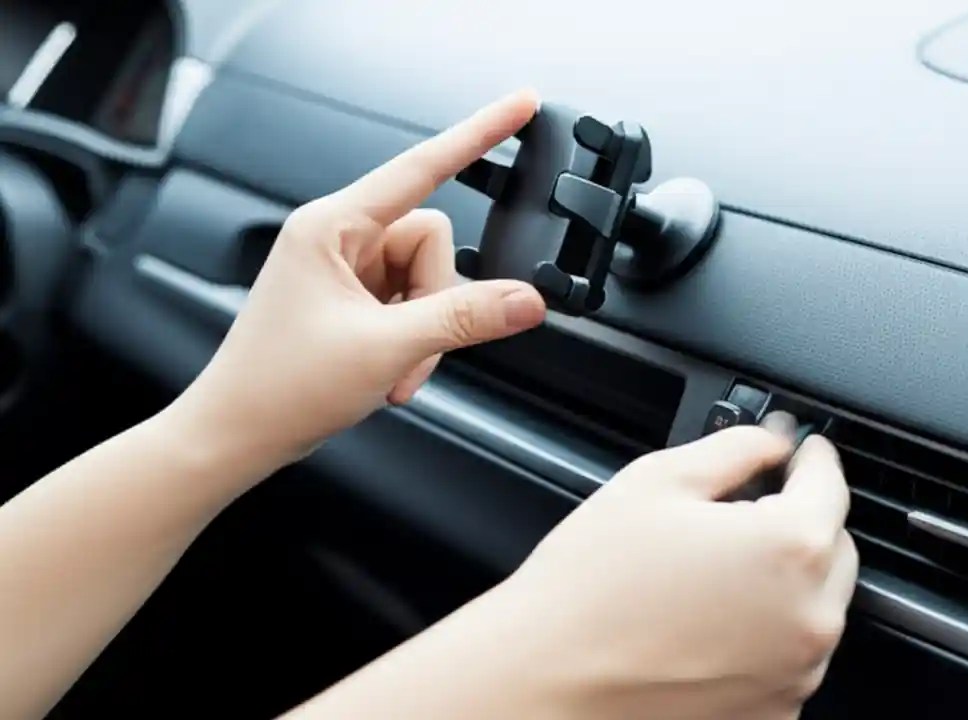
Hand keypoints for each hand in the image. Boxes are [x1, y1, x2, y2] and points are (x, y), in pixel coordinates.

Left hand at [175, 90, 546, 468]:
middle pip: (431, 243)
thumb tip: (525, 299)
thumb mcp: (386, 348)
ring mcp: (343, 270)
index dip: (479, 134)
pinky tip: (385, 371)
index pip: (422, 165)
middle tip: (410, 349)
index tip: (520, 105)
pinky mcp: (350, 299)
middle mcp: (336, 238)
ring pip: (424, 279)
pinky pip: (409, 304)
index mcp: (331, 226)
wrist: (236, 433)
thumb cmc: (278, 385)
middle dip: (434, 303)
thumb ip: (464, 318)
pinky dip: (409, 342)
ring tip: (390, 369)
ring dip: (422, 332)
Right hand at [503, 422, 857, 718]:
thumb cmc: (590, 585)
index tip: (801, 451)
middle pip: (832, 548)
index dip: (811, 457)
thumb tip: (773, 440)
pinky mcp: (774, 714)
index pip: (830, 482)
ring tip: (711, 576)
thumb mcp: (658, 480)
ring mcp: (796, 674)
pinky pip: (789, 660)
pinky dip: (766, 638)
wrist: (546, 681)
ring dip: (785, 582)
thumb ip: (735, 447)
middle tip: (743, 513)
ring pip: (815, 606)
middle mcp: (810, 617)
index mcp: (791, 546)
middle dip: (799, 521)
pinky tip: (709, 626)